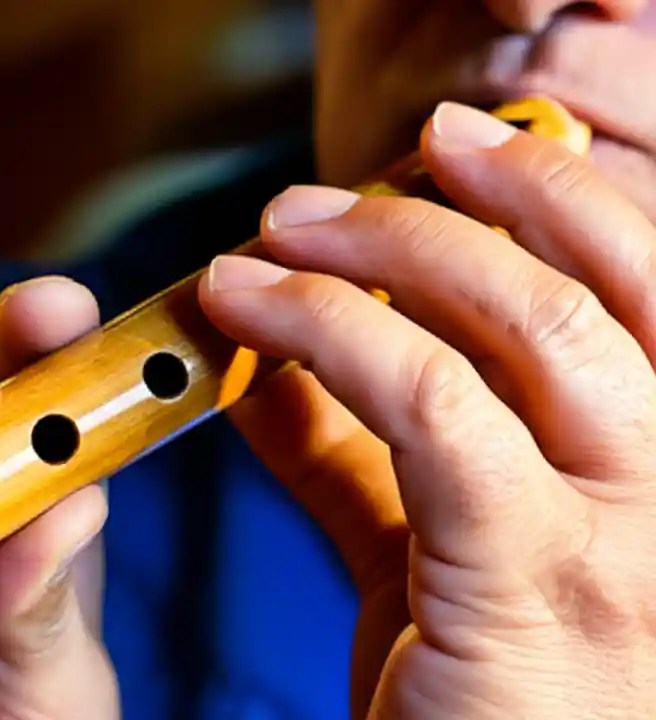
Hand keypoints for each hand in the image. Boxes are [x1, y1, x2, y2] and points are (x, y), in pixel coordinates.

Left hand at [201, 101, 655, 716]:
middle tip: (327, 189)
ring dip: (383, 255)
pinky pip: (437, 413)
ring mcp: (630, 544)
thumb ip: (359, 458)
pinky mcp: (536, 586)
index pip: (641, 289)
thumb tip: (265, 367)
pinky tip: (246, 313)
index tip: (443, 152)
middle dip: (460, 207)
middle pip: (594, 288)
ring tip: (269, 237)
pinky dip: (331, 337)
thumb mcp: (421, 558)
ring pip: (529, 327)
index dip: (551, 199)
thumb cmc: (464, 699)